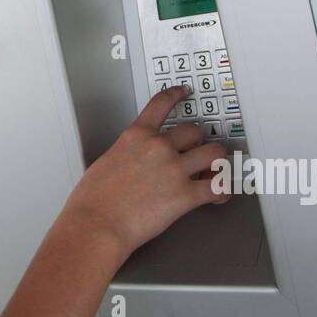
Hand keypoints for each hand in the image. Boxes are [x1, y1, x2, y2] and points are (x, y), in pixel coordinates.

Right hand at [64, 86, 229, 262]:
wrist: (96, 224)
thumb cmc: (94, 201)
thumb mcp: (107, 161)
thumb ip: (128, 154)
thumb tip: (135, 161)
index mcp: (136, 136)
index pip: (161, 104)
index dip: (176, 95)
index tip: (183, 92)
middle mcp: (158, 147)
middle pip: (194, 131)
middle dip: (197, 143)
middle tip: (194, 154)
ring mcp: (174, 169)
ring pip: (214, 153)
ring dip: (215, 163)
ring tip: (212, 172)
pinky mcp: (185, 195)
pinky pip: (218, 186)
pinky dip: (222, 190)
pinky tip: (218, 195)